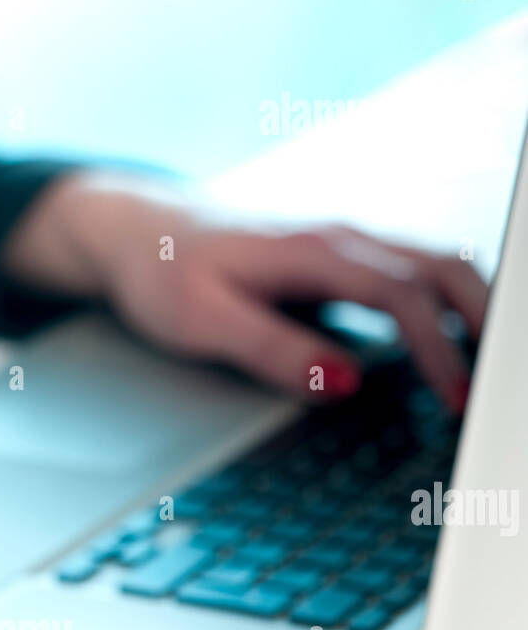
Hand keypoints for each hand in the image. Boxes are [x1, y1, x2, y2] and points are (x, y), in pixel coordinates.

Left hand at [3, 171, 487, 411]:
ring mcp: (342, 245)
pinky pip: (410, 275)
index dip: (437, 348)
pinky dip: (444, 306)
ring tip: (485, 368)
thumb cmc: (162, 274)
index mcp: (310, 250)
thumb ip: (271, 350)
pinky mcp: (338, 261)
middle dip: (480, 322)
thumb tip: (341, 381)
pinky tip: (451, 344)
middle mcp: (338, 238)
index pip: (400, 295)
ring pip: (433, 265)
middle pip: (440, 267)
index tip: (455, 398)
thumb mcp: (201, 322)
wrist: (137, 231)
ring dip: (469, 311)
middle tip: (494, 385)